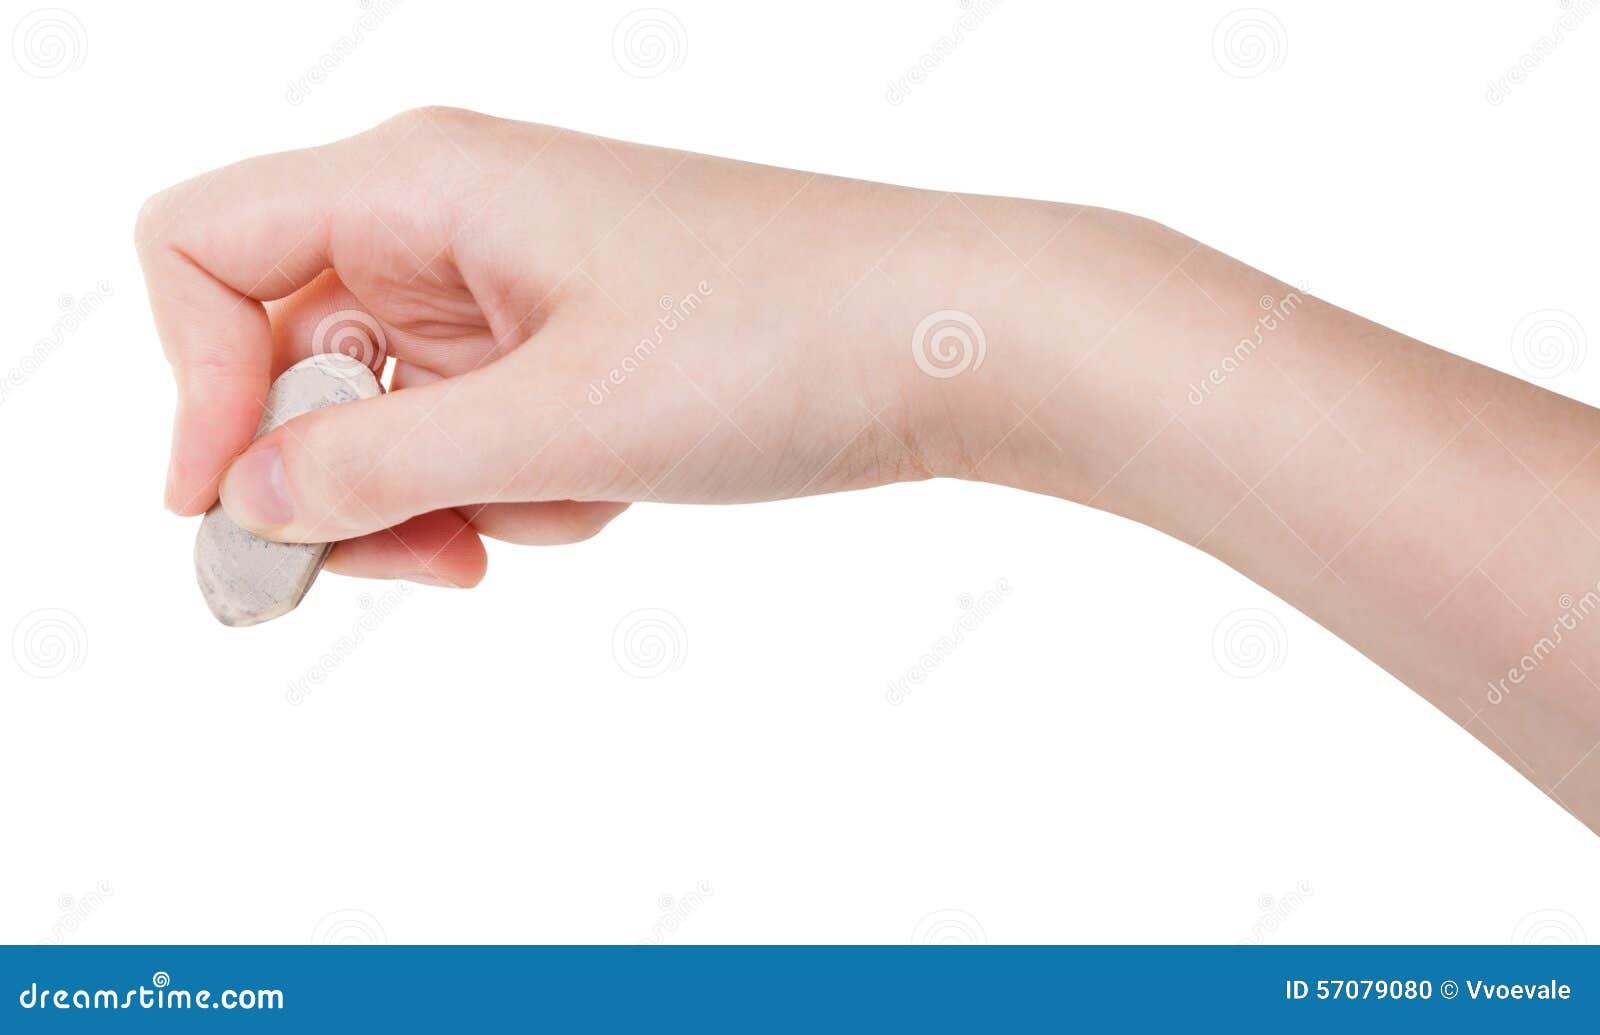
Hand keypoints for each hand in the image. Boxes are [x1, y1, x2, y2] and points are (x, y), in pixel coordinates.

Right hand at [136, 106, 1020, 585]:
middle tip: (423, 563)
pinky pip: (485, 435)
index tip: (224, 508)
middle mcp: (453, 220)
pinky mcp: (571, 343)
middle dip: (340, 477)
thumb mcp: (554, 424)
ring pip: (394, 416)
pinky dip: (529, 485)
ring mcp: (515, 285)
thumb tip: (247, 502)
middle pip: (294, 353)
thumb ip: (379, 467)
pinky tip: (619, 483)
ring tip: (569, 501)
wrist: (946, 340)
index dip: (190, 383)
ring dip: (453, 495)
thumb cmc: (774, 338)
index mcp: (423, 183)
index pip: (205, 249)